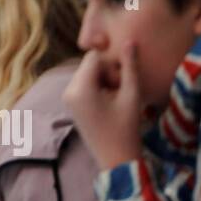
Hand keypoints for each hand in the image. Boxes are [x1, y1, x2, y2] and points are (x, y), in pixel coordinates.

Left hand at [62, 45, 144, 169]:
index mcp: (79, 88)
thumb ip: (130, 67)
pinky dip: (98, 88)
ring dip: (104, 80)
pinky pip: (84, 84)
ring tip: (116, 99)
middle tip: (121, 91)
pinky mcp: (71, 104)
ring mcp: (68, 98)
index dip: (112, 65)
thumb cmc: (127, 129)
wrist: (116, 160)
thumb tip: (130, 40)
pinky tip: (110, 104)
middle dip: (107, 72)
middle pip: (89, 65)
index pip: (94, 57)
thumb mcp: (132, 95)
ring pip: (88, 74)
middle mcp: (68, 91)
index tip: (123, 82)